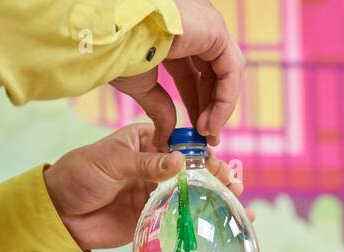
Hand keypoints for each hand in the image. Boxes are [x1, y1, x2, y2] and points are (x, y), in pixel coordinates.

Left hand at [42, 123, 246, 251]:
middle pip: (194, 171)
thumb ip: (145, 164)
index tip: (219, 165)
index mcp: (146, 143)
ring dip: (217, 200)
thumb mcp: (111, 162)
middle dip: (218, 178)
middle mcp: (156, 167)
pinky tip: (224, 226)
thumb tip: (179, 162)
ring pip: (193, 195)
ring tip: (240, 208)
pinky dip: (204, 221)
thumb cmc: (79, 176)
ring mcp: (157, 193)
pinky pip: (183, 218)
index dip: (203, 154)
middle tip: (236, 188)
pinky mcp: (155, 217)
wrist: (59, 214)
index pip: (181, 144)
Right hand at [111, 0, 246, 147]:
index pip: (196, 72)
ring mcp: (207, 24)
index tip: (199, 130)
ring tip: (206, 132)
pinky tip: (210, 122)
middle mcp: (195, 26)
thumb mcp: (141, 84)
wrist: (112, 34)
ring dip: (218, 107)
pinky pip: (230, 71)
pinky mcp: (215, 29)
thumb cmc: (116, 49)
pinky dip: (224, 100)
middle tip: (208, 135)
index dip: (199, 103)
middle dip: (212, 107)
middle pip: (215, 73)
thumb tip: (165, 135)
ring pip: (227, 73)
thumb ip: (159, 107)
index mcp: (175, 34)